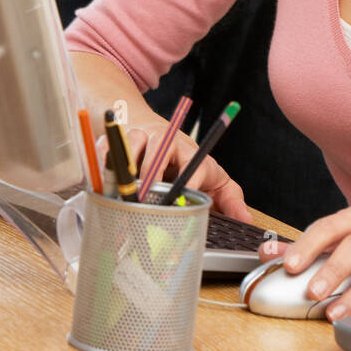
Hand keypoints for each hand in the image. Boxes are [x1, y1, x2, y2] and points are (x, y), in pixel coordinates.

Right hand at [96, 126, 251, 222]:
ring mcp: (141, 135)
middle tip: (145, 204)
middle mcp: (166, 140)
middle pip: (160, 151)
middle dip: (151, 179)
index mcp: (191, 152)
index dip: (188, 185)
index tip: (181, 204)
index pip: (193, 165)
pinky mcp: (120, 136)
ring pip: (133, 146)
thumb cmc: (187, 161)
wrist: (159, 130)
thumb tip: (246, 220)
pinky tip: (103, 185)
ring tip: (123, 198)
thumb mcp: (214, 178)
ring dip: (126, 173)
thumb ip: (230, 198)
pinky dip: (103, 164)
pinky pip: (108, 147)